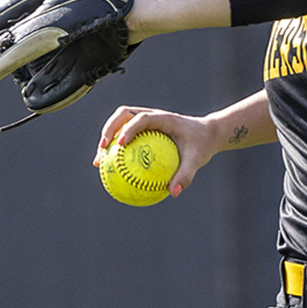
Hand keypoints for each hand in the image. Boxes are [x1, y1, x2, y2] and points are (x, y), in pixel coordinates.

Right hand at [93, 106, 217, 197]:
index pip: (143, 118)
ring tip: (99, 161)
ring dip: (107, 137)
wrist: (207, 134)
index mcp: (164, 118)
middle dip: (109, 129)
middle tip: (103, 149)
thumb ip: (186, 176)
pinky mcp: (144, 128)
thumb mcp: (197, 161)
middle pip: (123, 114)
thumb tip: (172, 193)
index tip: (121, 144)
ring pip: (120, 123)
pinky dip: (116, 149)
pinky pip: (126, 136)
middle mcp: (153, 115)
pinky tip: (111, 170)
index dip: (130, 128)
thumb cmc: (202, 145)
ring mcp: (147, 120)